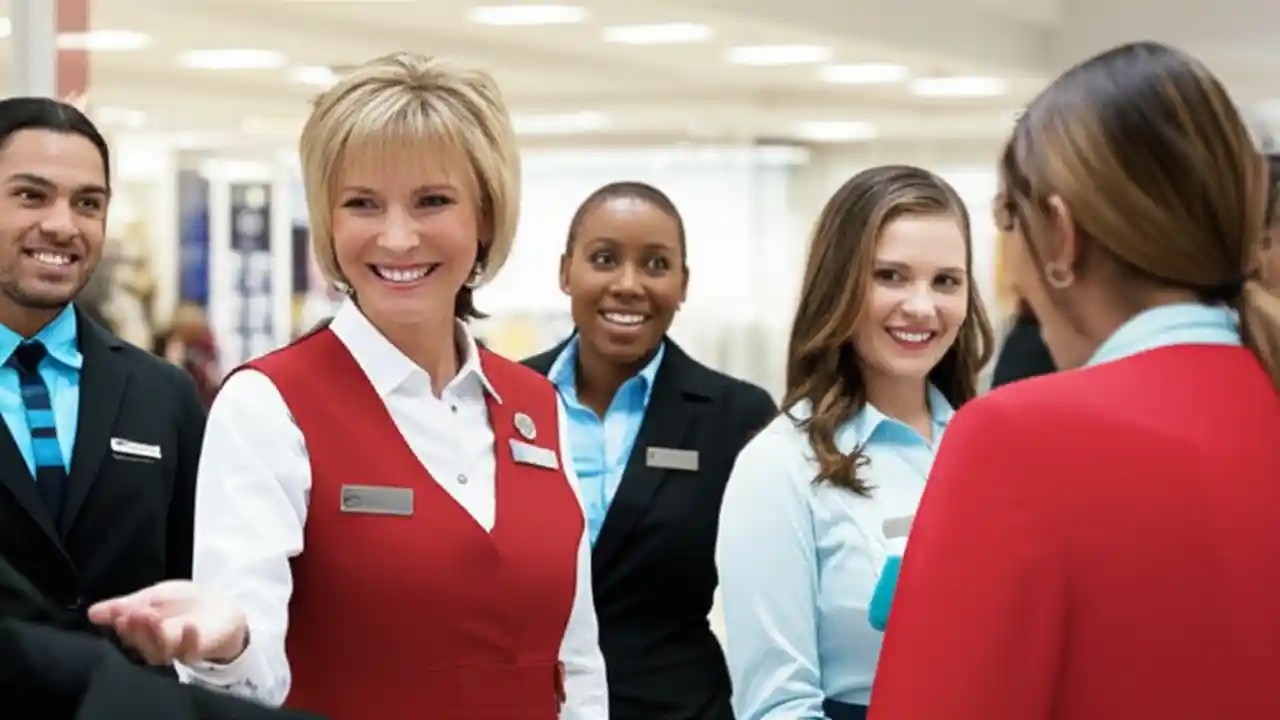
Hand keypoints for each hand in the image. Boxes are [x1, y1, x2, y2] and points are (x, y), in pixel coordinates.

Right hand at [86, 580, 247, 665]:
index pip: (127, 632)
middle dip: (136, 629)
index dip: (122, 622)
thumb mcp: (153, 595)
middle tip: (135, 613)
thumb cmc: (181, 602)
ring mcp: (177, 650)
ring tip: (153, 616)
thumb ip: (125, 604)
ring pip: (161, 651)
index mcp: (141, 632)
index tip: (119, 611)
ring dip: (156, 635)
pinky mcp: (198, 650)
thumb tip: (92, 612)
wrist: (219, 605)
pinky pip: (191, 651)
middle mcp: (156, 645)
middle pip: (141, 645)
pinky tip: (188, 625)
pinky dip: (189, 640)